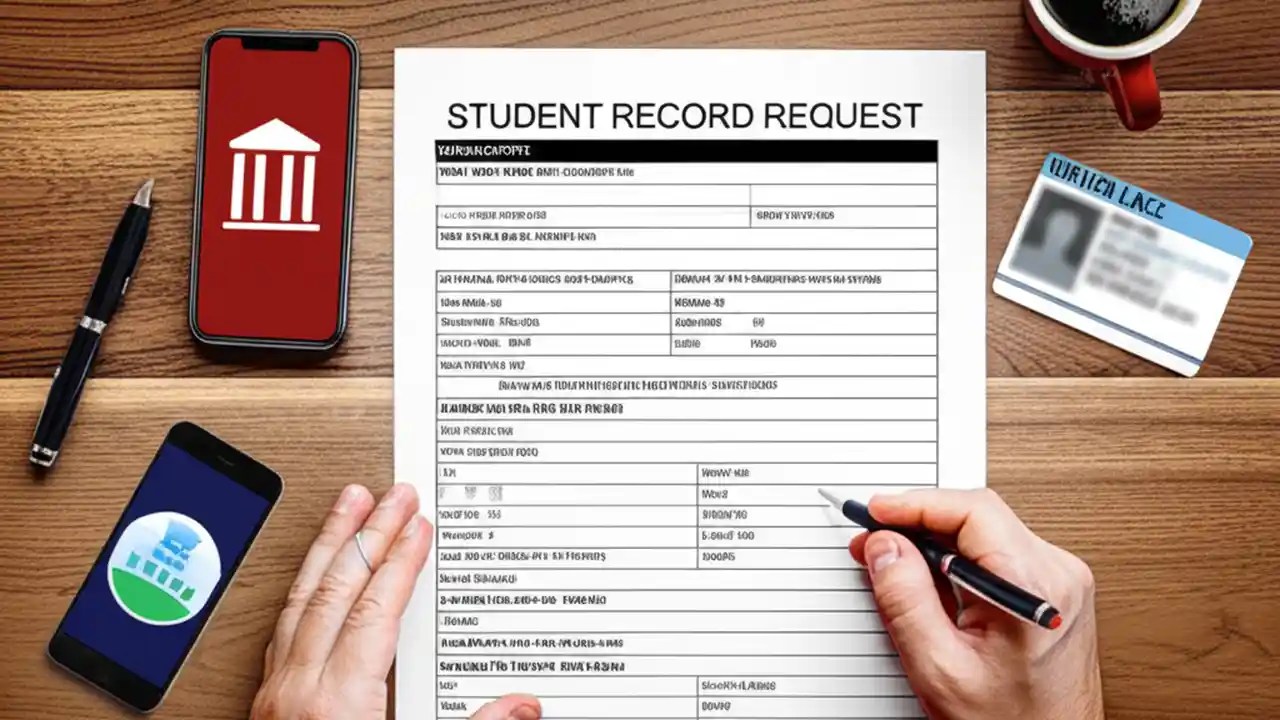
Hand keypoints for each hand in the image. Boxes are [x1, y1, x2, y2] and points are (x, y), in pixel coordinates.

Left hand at [251, 483, 542, 719]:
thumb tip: (523, 706)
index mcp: (338, 699)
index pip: (377, 605)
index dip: (402, 559)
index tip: (418, 524)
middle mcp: (299, 687)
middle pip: (335, 589)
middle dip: (365, 534)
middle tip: (388, 494)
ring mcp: (275, 695)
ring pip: (300, 600)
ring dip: (326, 549)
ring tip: (344, 510)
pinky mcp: (265, 707)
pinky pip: (284, 628)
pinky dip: (304, 591)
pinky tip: (313, 581)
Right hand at [848, 489, 1103, 719]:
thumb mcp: (940, 668)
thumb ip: (906, 600)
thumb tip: (885, 546)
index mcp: (1036, 587)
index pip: (971, 511)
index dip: (916, 504)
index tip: (877, 512)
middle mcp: (1058, 574)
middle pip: (977, 516)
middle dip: (918, 522)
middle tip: (874, 540)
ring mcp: (1061, 580)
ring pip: (985, 531)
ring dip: (935, 541)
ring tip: (895, 562)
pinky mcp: (1053, 589)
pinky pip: (997, 552)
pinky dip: (956, 557)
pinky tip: (929, 578)